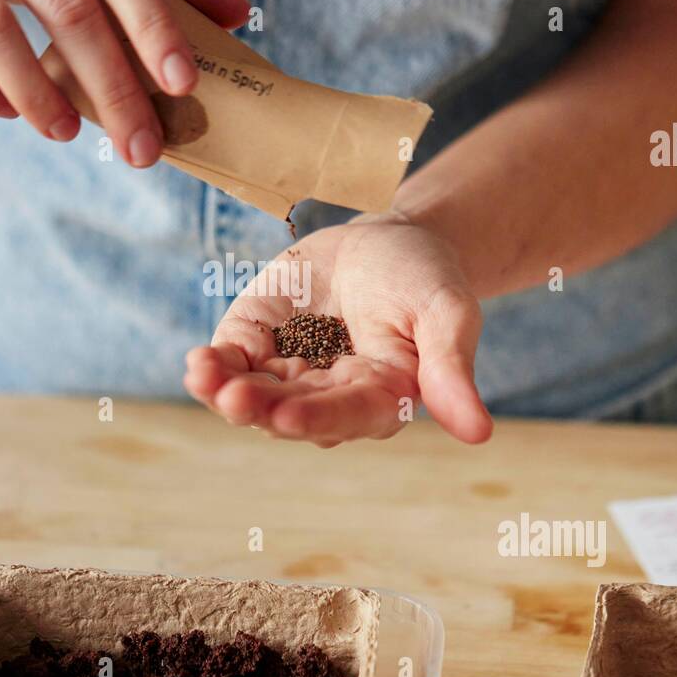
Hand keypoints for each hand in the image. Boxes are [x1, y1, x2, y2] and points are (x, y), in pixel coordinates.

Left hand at [184, 215, 492, 446]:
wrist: (386, 242)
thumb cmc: (426, 278)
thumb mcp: (447, 312)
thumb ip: (452, 369)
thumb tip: (479, 434)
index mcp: (382, 399)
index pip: (349, 416)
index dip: (318, 417)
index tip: (288, 415)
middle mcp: (330, 398)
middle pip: (290, 413)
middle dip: (260, 407)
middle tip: (234, 396)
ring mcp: (289, 374)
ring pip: (254, 396)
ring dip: (225, 392)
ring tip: (203, 376)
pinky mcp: (257, 344)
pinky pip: (231, 365)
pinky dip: (212, 368)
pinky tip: (197, 364)